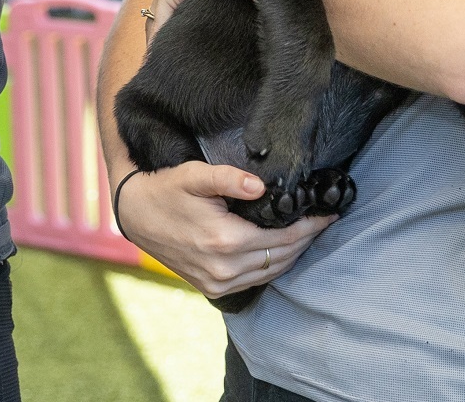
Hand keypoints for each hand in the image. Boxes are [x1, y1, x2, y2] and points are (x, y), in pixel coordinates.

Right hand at [114, 159, 331, 299]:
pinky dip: (272, 266)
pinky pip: (254, 280)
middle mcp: (224, 268)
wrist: (134, 214)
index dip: (310, 226)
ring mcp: (218, 282)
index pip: (284, 238)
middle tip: (325, 222)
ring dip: (293, 255)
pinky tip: (280, 251)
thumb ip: (228, 178)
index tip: (329, 215)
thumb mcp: (193, 176)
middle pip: (283, 257)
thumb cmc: (165, 190)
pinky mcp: (212, 288)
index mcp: (225, 240)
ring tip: (308, 234)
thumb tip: (260, 185)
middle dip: (307, 239)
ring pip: (272, 272)